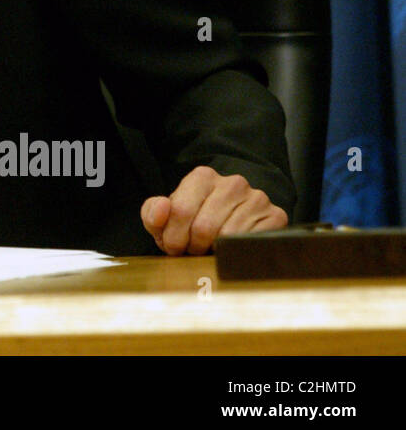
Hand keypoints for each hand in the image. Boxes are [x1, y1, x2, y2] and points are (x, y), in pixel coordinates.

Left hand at [141, 165, 287, 254]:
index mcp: (203, 176)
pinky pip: (251, 243)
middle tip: (194, 250)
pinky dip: (237, 252)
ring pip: (228, 237)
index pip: (180, 211)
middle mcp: (233, 182)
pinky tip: (232, 249)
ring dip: (215, 252)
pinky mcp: (276, 217)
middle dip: (194, 247)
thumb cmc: (192, 222)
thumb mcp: (165, 218)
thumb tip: (164, 206)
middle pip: (204, 228)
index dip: (173, 237)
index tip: (174, 246)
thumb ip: (153, 213)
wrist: (229, 224)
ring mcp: (257, 198)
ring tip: (211, 248)